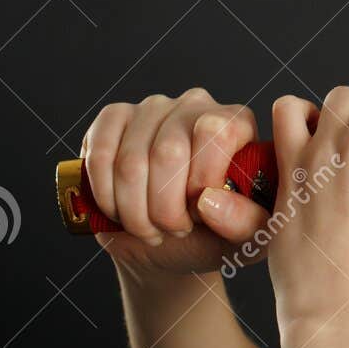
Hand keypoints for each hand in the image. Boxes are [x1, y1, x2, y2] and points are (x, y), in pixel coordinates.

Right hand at [80, 88, 275, 281]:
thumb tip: (208, 200)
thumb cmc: (216, 232)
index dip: (202, 183)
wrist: (174, 241)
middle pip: (168, 151)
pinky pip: (99, 154)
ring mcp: (153, 108)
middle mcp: (197, 106)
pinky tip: (120, 211)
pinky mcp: (115, 118)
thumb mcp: (249, 236)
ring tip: (150, 228)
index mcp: (238, 123)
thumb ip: (246, 221)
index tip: (201, 215)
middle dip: (164, 208)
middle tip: (173, 229)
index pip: (217, 133)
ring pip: (131, 161)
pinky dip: (105, 194)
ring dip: (134, 210)